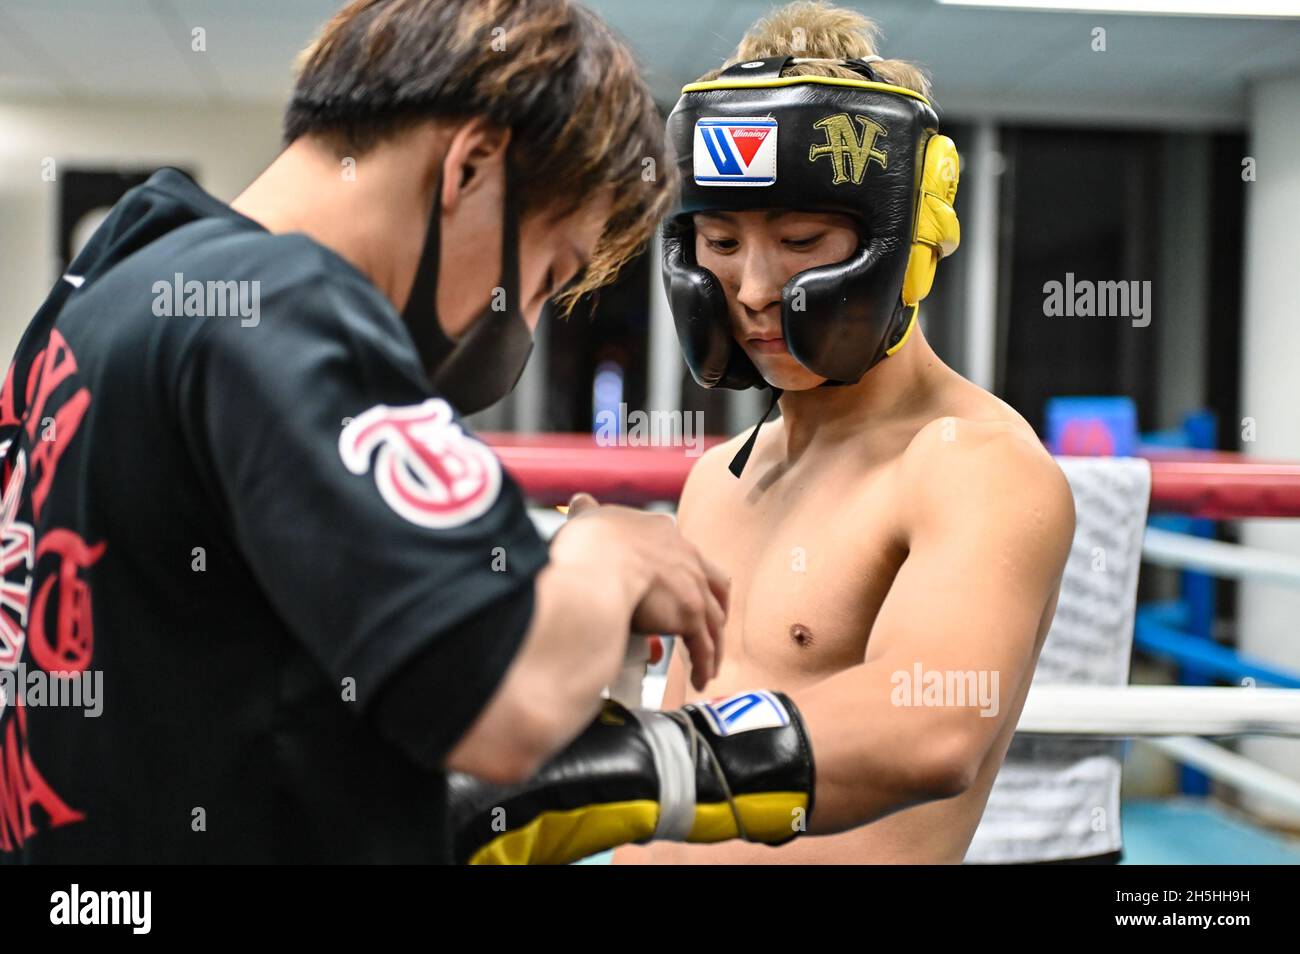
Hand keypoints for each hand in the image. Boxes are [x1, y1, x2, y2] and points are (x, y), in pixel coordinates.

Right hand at [555, 493, 726, 690]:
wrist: (596, 566)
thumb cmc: (584, 545)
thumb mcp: (587, 520)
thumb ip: (586, 513)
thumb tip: (579, 503)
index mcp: (662, 531)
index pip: (685, 553)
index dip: (687, 573)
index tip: (682, 590)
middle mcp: (686, 555)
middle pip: (715, 584)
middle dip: (715, 607)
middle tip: (711, 627)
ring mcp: (692, 585)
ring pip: (714, 620)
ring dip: (713, 646)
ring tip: (708, 667)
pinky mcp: (689, 615)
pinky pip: (703, 646)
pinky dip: (704, 665)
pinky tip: (700, 680)